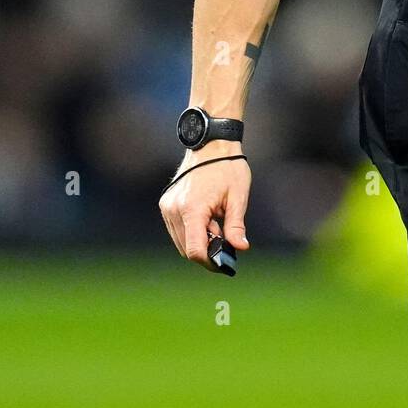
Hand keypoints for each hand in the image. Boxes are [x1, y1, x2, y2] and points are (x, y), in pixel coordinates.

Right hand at [158, 145, 251, 268]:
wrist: (211, 143)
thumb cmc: (228, 167)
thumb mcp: (238, 197)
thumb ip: (236, 225)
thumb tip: (240, 248)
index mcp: (193, 209)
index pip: (195, 250)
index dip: (210, 261)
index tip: (224, 264)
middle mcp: (175, 210)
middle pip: (187, 249)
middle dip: (207, 252)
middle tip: (227, 244)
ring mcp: (168, 207)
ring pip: (180, 241)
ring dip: (199, 241)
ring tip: (218, 225)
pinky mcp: (166, 204)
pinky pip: (177, 229)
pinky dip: (192, 231)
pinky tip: (208, 219)